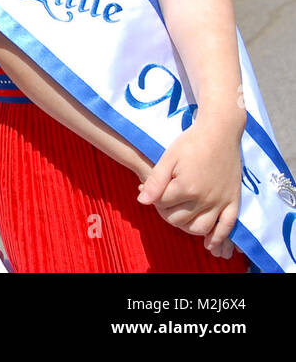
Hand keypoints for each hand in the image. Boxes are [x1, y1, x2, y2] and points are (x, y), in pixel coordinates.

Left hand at [137, 112, 243, 258]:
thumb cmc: (190, 142)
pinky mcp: (233, 200)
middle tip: (164, 204)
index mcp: (186, 187)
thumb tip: (141, 201)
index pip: (162, 205)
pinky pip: (227, 226)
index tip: (152, 192)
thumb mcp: (168, 158)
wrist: (220, 132)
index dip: (153, 200)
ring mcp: (221, 201)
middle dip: (166, 214)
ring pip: (201, 228)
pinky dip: (217, 237)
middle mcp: (204, 198)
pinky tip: (209, 243)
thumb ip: (155, 181)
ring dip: (187, 228)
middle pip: (179, 219)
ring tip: (180, 218)